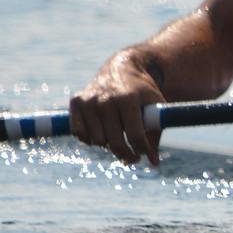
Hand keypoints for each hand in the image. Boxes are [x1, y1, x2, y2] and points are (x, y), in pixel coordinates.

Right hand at [69, 51, 164, 165]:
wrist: (122, 68)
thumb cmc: (143, 92)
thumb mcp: (155, 107)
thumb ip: (155, 133)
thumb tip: (154, 164)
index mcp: (129, 99)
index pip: (134, 135)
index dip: (141, 149)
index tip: (144, 154)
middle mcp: (106, 99)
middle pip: (113, 142)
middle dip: (126, 154)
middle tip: (132, 158)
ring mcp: (89, 100)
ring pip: (96, 140)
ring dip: (108, 145)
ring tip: (118, 138)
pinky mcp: (76, 101)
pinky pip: (79, 133)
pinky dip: (89, 138)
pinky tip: (101, 131)